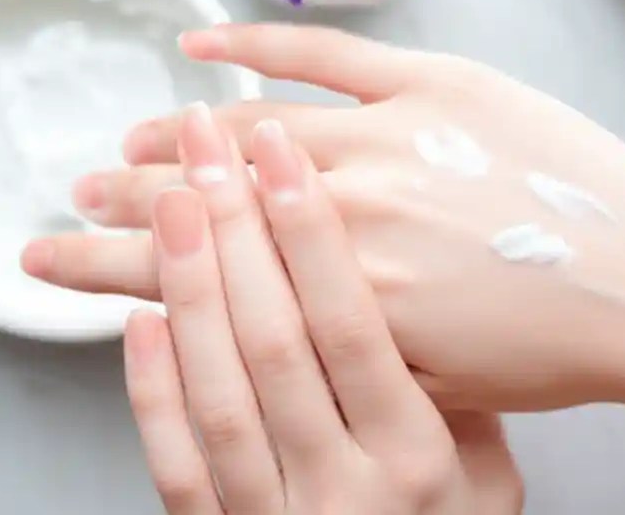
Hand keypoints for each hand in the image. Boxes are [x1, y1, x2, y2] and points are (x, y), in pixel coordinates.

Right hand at [26, 24, 624, 413]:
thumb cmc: (557, 350)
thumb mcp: (431, 380)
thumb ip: (341, 346)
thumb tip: (266, 328)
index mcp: (347, 299)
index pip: (202, 280)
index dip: (116, 273)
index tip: (58, 261)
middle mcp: (355, 216)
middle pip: (209, 199)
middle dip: (129, 198)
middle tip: (76, 191)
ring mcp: (395, 139)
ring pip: (256, 130)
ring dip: (181, 134)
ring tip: (130, 137)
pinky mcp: (438, 86)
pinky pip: (329, 58)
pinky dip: (261, 48)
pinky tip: (205, 48)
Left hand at [123, 111, 520, 513]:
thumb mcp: (490, 477)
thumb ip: (452, 392)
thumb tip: (407, 296)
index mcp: (418, 458)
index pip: (353, 325)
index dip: (308, 231)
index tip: (278, 153)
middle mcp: (346, 486)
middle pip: (275, 339)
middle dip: (234, 229)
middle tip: (200, 144)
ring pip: (220, 389)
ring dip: (187, 286)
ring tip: (165, 201)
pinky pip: (178, 462)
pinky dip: (150, 388)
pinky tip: (134, 318)